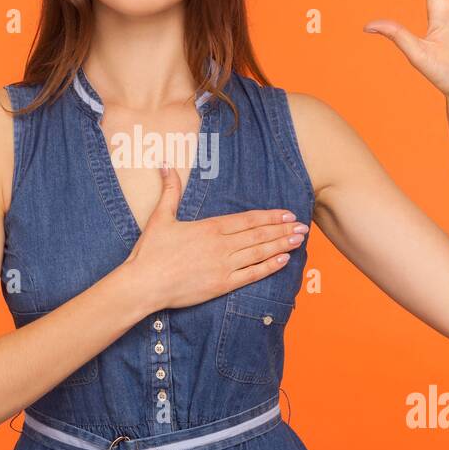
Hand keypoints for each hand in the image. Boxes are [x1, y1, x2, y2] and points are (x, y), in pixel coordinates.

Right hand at [119, 163, 307, 312]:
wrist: (144, 283)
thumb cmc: (151, 251)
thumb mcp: (161, 216)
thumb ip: (170, 190)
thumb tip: (165, 164)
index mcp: (210, 227)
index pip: (248, 219)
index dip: (270, 216)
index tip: (287, 213)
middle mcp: (221, 245)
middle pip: (259, 234)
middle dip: (283, 229)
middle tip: (303, 226)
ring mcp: (224, 265)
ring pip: (260, 253)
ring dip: (282, 245)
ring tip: (299, 239)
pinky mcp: (222, 285)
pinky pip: (251, 275)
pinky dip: (269, 267)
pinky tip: (283, 261)